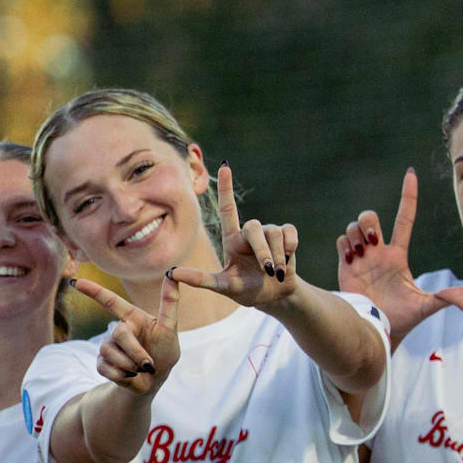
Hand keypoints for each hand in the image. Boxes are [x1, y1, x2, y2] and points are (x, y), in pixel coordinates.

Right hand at [70, 266, 203, 393]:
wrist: (154, 380)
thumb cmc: (164, 351)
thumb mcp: (170, 327)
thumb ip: (169, 301)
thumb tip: (171, 273)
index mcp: (132, 318)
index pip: (110, 301)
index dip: (94, 291)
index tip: (76, 282)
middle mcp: (118, 329)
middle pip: (118, 333)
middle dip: (135, 351)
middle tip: (148, 364)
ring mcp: (108, 346)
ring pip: (110, 352)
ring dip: (130, 364)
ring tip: (140, 369)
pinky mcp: (101, 363)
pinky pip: (105, 368)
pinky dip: (122, 375)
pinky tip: (130, 375)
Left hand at [202, 165, 303, 311]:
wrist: (274, 296)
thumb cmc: (246, 290)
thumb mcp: (223, 287)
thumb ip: (200, 280)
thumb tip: (172, 272)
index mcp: (232, 239)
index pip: (228, 209)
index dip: (226, 188)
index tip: (224, 166)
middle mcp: (249, 232)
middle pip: (254, 227)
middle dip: (262, 250)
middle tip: (268, 270)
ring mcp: (269, 233)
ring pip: (273, 232)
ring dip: (277, 255)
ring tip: (276, 272)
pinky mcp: (286, 236)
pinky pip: (289, 233)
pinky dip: (290, 248)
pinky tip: (288, 259)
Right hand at [336, 172, 443, 340]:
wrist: (375, 332)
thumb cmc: (402, 320)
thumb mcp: (428, 306)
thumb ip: (451, 296)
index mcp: (398, 256)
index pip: (405, 218)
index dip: (408, 195)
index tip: (410, 174)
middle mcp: (378, 252)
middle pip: (371, 218)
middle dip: (368, 222)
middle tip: (372, 240)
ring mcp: (360, 258)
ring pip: (354, 227)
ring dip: (356, 234)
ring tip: (360, 253)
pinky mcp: (344, 265)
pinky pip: (341, 240)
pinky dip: (344, 244)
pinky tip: (350, 258)